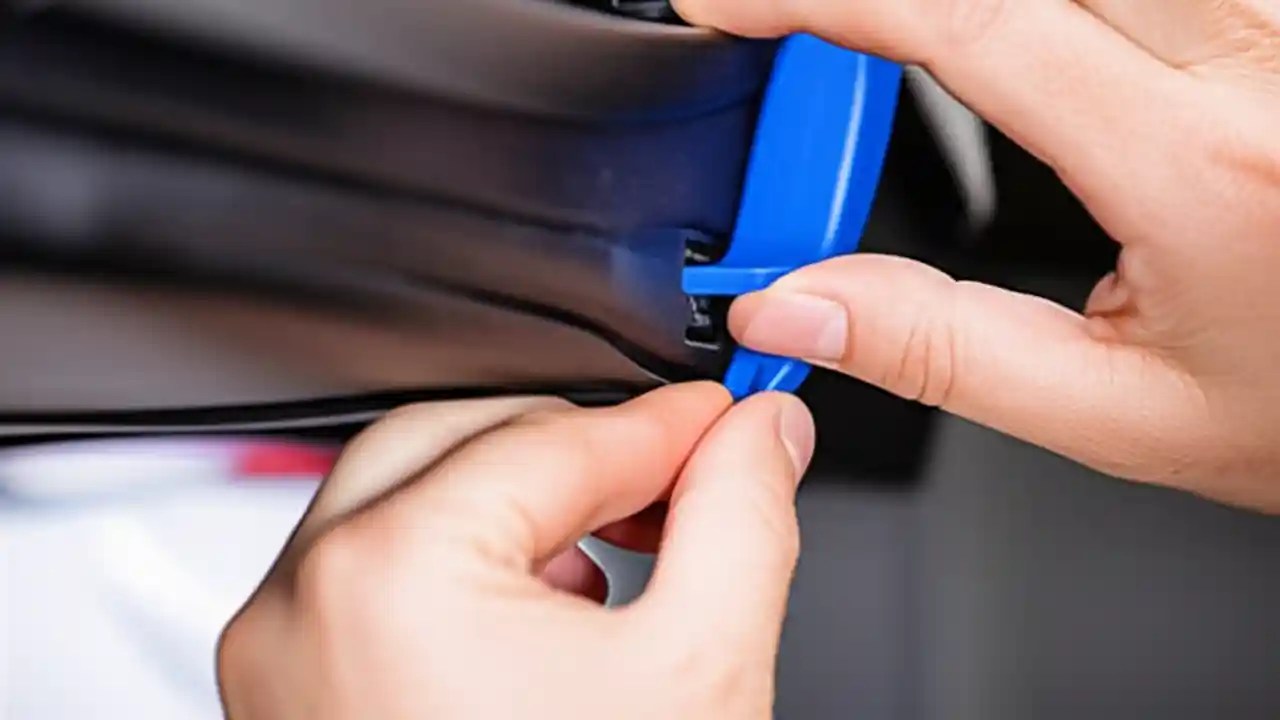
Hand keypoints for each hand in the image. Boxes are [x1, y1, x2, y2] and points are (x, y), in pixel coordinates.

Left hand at [216, 383, 815, 718]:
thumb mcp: (699, 673)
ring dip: (521, 498)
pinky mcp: (288, 695)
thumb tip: (760, 437)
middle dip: (584, 449)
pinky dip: (464, 559)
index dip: (673, 425)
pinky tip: (543, 603)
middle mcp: (302, 607)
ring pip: (410, 495)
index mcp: (389, 579)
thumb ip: (741, 521)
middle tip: (682, 477)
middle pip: (465, 440)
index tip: (732, 421)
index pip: (559, 438)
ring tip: (621, 540)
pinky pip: (374, 571)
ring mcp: (279, 656)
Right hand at [675, 0, 1279, 510]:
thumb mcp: (1116, 413)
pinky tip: (1012, 32)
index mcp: (1199, 164)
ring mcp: (1278, 20)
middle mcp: (1257, 56)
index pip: (966, 20)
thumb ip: (940, 348)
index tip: (731, 7)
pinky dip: (1048, 0)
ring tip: (896, 47)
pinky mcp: (1278, 18)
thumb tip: (799, 301)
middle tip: (811, 56)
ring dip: (962, 0)